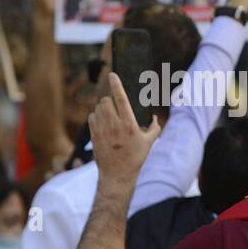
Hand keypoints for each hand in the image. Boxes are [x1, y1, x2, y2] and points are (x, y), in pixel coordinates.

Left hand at [89, 73, 159, 188]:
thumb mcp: (149, 143)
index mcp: (129, 124)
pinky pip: (91, 116)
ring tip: (110, 116)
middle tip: (116, 106)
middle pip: (106, 100)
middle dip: (110, 100)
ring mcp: (101, 128)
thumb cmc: (135, 158)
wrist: (117, 173)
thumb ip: (154, 128)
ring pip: (98, 107)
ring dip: (103, 107)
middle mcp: (114, 124)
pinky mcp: (93, 134)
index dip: (116, 84)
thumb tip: (155, 119)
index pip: (120, 98)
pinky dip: (96, 116)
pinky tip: (102, 123)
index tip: (112, 75)